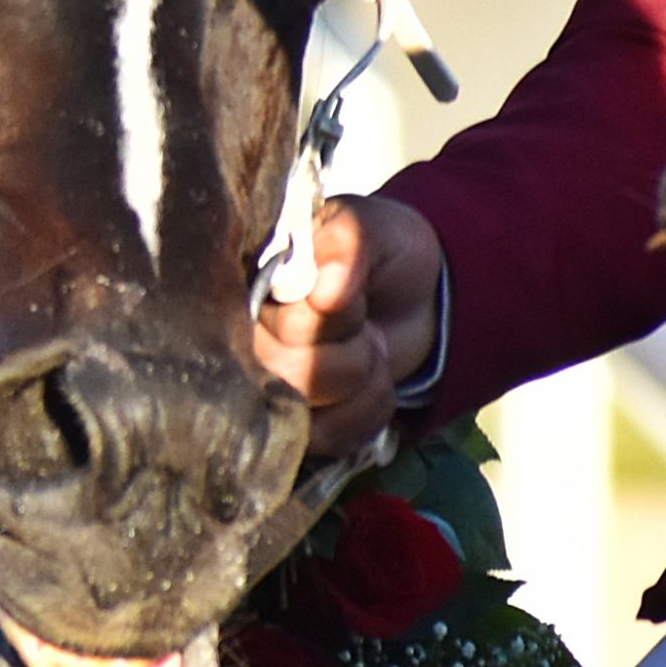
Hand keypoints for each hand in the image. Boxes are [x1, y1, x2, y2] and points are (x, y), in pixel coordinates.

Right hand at [253, 195, 445, 461]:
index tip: (346, 299)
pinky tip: (372, 380)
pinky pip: (329, 439)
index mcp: (248, 286)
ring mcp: (269, 388)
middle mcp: (244, 341)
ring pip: (308, 411)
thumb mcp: (368, 227)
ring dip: (361, 378)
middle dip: (349, 350)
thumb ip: (348, 242)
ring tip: (369, 345)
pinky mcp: (301, 427)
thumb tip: (326, 292)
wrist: (421, 294)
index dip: (316, 322)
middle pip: (287, 373)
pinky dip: (368, 410)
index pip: (263, 326)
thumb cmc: (381, 252)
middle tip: (363, 323)